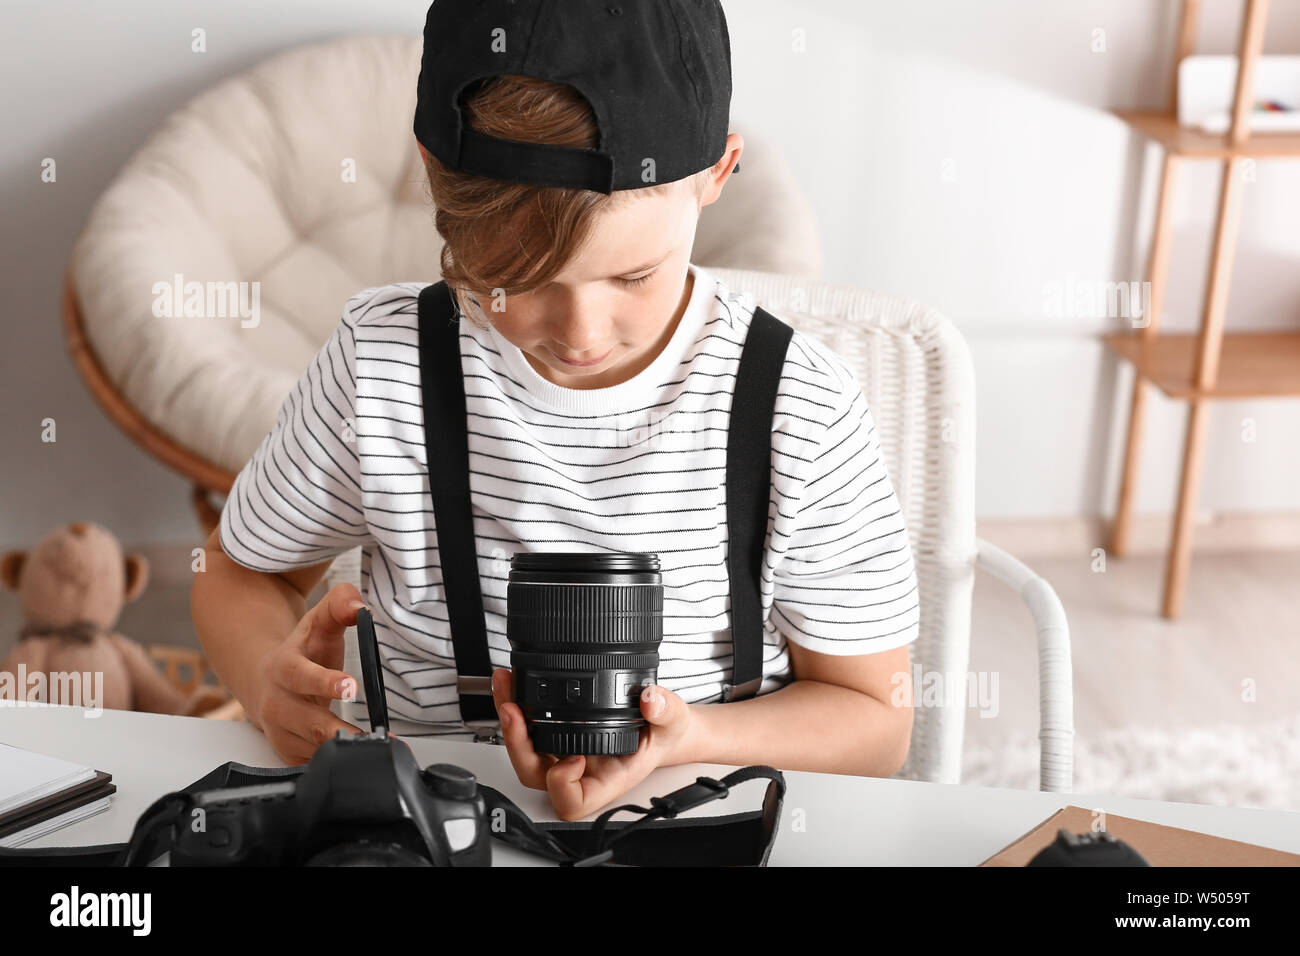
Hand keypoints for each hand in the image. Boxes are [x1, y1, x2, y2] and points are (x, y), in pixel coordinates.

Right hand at [252, 582, 367, 764]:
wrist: (265, 681)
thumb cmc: (302, 652)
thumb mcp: (319, 622)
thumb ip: (340, 604)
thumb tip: (360, 607)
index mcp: (283, 668)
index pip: (302, 676)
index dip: (325, 682)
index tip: (351, 686)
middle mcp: (277, 703)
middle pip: (309, 722)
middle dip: (340, 731)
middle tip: (372, 737)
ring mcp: (280, 732)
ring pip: (314, 748)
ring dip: (345, 751)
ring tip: (376, 749)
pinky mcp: (287, 753)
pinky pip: (313, 763)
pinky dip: (337, 763)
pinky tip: (359, 759)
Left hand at [491, 668, 695, 820]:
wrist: (658, 725)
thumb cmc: (663, 735)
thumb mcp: (673, 721)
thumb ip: (666, 711)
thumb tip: (651, 699)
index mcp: (605, 780)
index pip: (571, 800)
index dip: (562, 784)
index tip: (572, 757)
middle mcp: (579, 771)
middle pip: (535, 774)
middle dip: (518, 744)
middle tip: (514, 712)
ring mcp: (564, 753)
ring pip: (524, 751)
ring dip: (510, 722)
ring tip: (507, 688)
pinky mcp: (556, 734)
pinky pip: (527, 729)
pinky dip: (516, 706)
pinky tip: (514, 684)